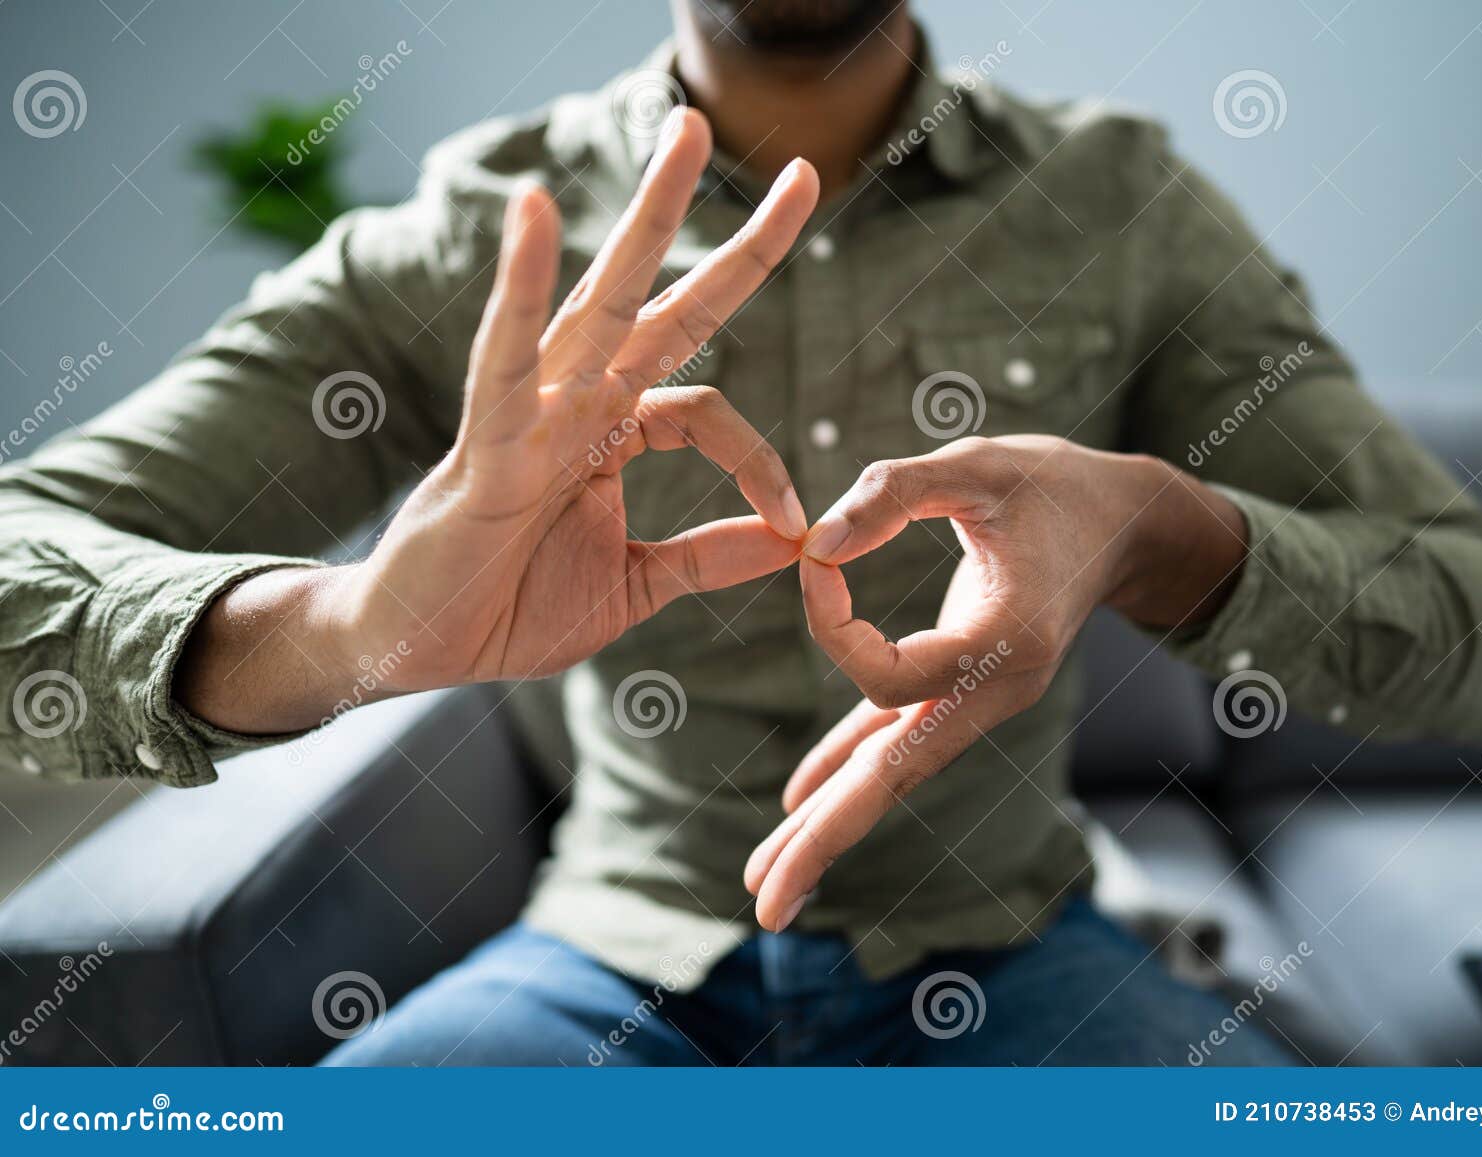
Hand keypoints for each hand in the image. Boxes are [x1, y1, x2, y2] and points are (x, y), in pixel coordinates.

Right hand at [178, 109, 819, 730]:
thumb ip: (707, 558)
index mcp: (608, 434)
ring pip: (597, 302)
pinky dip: (517, 288)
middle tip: (802, 171)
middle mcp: (574, 405)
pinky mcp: (482, 447)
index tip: (795, 522)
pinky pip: (504, 359)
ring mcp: (528, 416)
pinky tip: (532, 210)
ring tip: (688, 133)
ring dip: (646, 218)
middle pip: (661, 304)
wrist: (415, 650)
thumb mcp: (633, 585)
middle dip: (726, 237)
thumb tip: (792, 541)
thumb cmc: (507, 609)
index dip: (762, 460)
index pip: (706, 408)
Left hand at [742, 435, 1246, 929]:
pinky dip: (846, 772)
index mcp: (1005, 644)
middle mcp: (993, 690)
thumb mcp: (979, 467)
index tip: (815, 555)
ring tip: (766, 886)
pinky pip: (894, 741)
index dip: (831, 624)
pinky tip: (800, 806)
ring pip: (891, 775)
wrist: (1125, 522)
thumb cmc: (1055, 484)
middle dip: (826, 843)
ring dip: (828, 827)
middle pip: (895, 781)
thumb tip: (814, 545)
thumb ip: (895, 492)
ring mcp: (978, 699)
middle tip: (762, 910)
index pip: (889, 674)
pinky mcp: (962, 687)